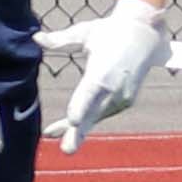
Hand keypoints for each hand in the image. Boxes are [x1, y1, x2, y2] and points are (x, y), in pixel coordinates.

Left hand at [43, 0, 170, 147]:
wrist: (145, 35)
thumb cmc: (110, 32)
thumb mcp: (86, 32)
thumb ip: (62, 40)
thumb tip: (36, 38)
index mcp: (105, 70)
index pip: (92, 91)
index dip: (82, 106)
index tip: (73, 120)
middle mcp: (115, 87)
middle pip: (94, 111)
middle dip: (79, 131)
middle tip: (67, 149)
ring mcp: (122, 97)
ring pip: (95, 116)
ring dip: (76, 130)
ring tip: (56, 140)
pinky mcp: (124, 102)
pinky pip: (101, 115)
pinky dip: (85, 122)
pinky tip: (66, 129)